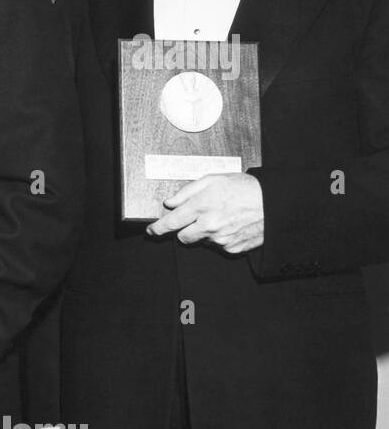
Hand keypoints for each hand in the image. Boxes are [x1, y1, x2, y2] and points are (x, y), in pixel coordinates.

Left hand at [147, 172, 263, 252]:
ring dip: (205, 233)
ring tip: (222, 217)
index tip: (152, 230)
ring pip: (202, 241)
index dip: (158, 228)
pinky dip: (220, 238)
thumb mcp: (213, 180)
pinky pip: (218, 246)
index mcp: (201, 207)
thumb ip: (187, 191)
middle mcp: (209, 225)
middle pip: (182, 237)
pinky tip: (231, 226)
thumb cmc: (245, 188)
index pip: (170, 223)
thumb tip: (170, 202)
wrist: (275, 202)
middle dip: (184, 230)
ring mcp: (221, 239)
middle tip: (197, 219)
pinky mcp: (232, 248)